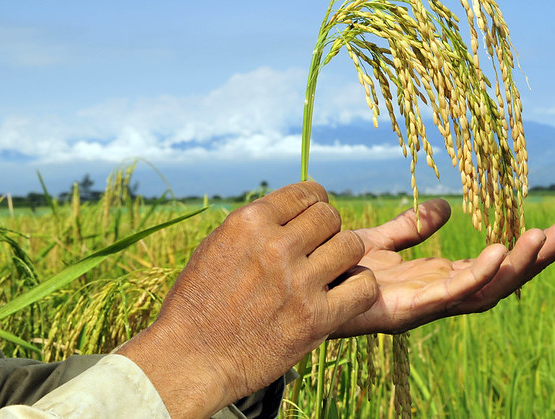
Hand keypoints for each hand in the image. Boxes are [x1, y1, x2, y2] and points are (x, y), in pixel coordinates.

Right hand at [118, 182, 376, 418]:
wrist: (190, 362)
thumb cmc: (198, 304)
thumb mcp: (216, 247)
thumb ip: (256, 226)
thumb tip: (292, 207)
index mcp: (248, 223)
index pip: (306, 192)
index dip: (314, 204)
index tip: (313, 218)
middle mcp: (275, 247)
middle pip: (331, 217)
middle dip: (327, 231)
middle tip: (318, 251)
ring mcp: (299, 283)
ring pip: (352, 246)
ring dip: (345, 258)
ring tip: (331, 272)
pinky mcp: (317, 319)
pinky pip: (364, 287)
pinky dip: (359, 289)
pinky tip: (344, 295)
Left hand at [332, 199, 554, 336]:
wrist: (297, 284)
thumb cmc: (337, 268)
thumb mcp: (382, 240)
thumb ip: (412, 226)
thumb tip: (446, 207)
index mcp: (435, 280)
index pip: (491, 268)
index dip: (523, 251)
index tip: (553, 227)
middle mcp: (435, 297)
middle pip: (498, 282)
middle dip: (535, 260)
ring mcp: (423, 307)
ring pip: (483, 291)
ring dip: (517, 267)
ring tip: (544, 238)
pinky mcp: (403, 311)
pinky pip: (448, 295)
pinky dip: (477, 275)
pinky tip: (499, 253)